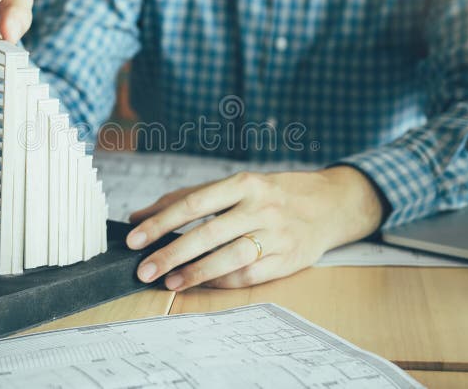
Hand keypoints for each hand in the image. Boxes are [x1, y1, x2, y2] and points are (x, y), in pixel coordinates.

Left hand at [126, 166, 383, 289]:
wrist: (332, 203)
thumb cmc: (272, 193)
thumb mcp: (236, 185)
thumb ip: (188, 198)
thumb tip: (139, 216)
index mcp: (244, 183)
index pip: (193, 203)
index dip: (161, 222)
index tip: (135, 238)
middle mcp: (261, 207)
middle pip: (208, 233)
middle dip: (171, 253)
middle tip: (143, 269)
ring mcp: (277, 234)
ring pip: (230, 257)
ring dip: (196, 272)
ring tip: (169, 282)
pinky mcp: (289, 259)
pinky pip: (250, 275)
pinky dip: (224, 281)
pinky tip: (202, 284)